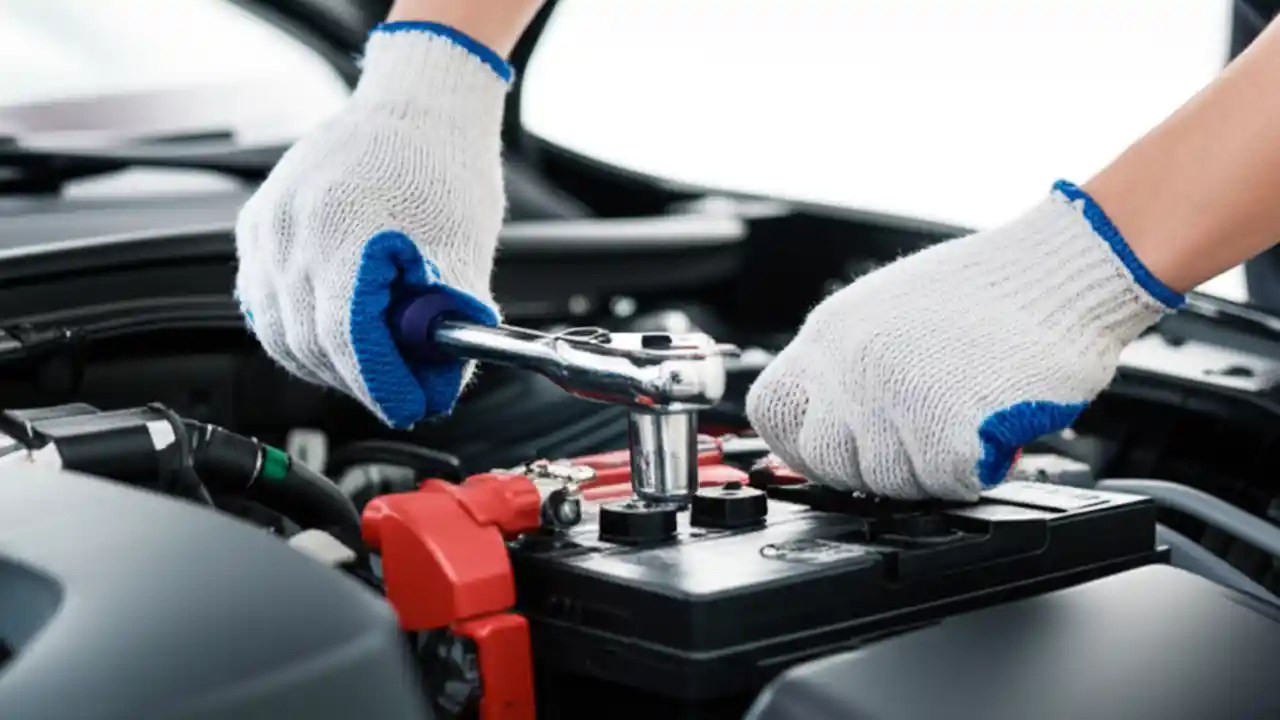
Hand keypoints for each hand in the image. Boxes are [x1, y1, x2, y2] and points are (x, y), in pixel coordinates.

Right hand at [235, 23, 510, 427]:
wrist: (416, 102)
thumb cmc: (444, 162)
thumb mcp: (464, 251)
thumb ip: (449, 323)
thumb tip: (437, 381)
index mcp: (345, 229)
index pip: (347, 338)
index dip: (380, 384)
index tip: (409, 405)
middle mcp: (293, 227)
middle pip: (309, 342)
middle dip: (358, 380)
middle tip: (397, 390)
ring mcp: (268, 225)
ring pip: (278, 330)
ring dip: (323, 363)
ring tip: (367, 367)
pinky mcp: (258, 224)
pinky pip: (262, 300)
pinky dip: (295, 329)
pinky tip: (330, 334)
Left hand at [746, 182, 1182, 499]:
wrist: (1061, 269)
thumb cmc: (990, 292)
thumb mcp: (885, 312)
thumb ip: (846, 364)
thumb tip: (824, 421)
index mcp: (829, 334)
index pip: (770, 415)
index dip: (803, 444)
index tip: (837, 449)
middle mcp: (849, 364)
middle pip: (826, 461)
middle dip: (872, 465)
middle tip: (920, 441)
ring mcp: (891, 394)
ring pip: (888, 481)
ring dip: (931, 468)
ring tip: (965, 418)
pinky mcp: (943, 423)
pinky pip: (946, 484)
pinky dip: (977, 469)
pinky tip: (991, 428)